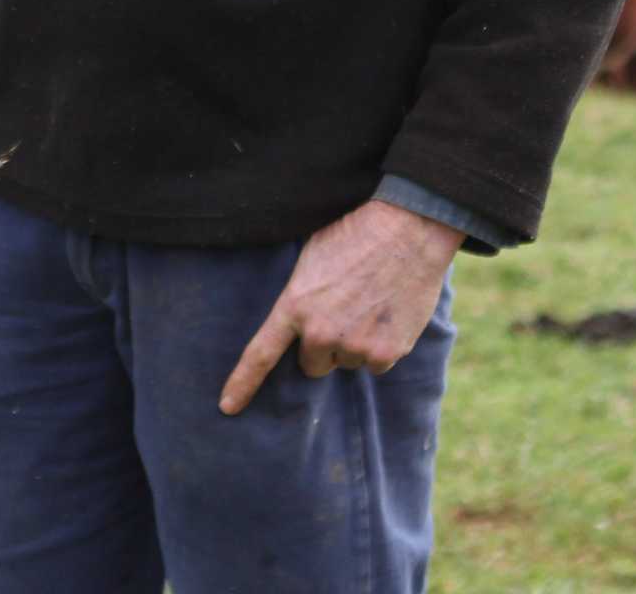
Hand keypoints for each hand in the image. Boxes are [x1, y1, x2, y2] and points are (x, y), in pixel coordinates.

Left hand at [219, 197, 460, 413]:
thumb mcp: (311, 257)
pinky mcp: (387, 353)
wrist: (407, 228)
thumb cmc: (356, 233)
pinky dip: (382, 346)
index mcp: (295, 306)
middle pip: (313, 364)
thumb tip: (295, 319)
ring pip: (347, 363)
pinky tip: (388, 314)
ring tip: (369, 304)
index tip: (228, 407)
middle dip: (323, 346)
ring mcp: (355, 346)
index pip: (260, 354)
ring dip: (354, 343)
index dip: (242, 383)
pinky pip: (376, 364)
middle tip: (342, 312)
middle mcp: (321, 333)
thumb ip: (300, 295)